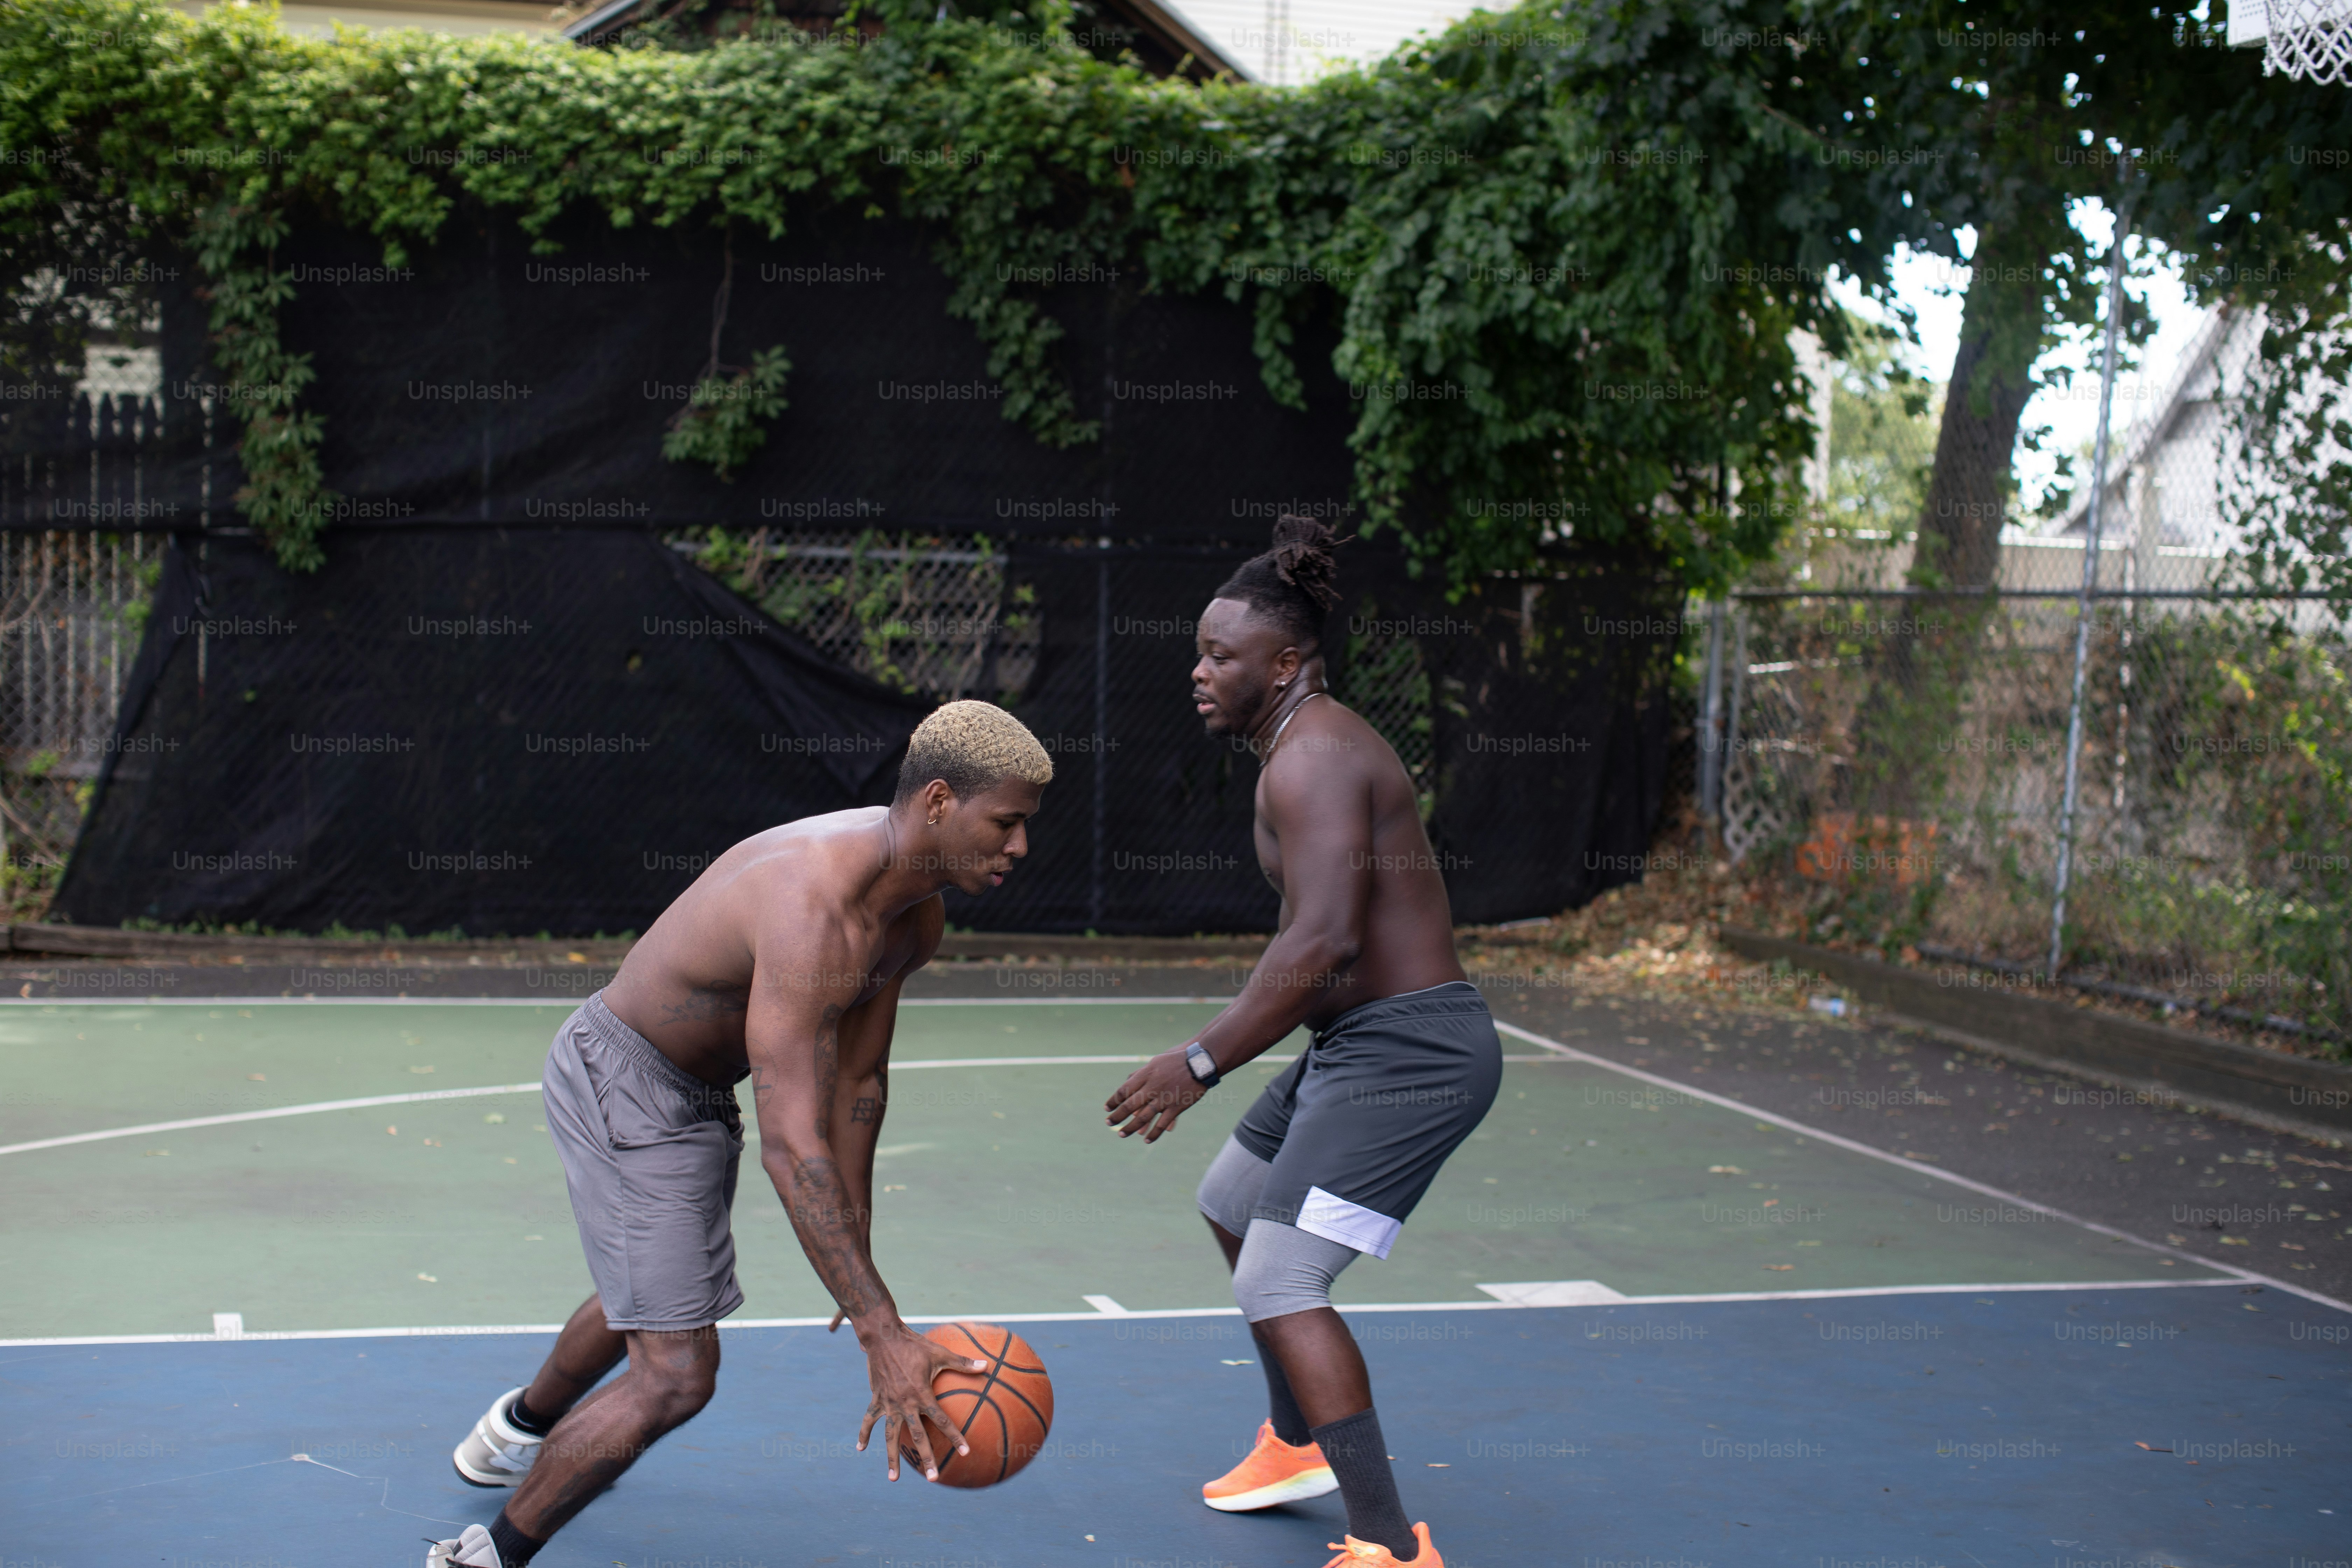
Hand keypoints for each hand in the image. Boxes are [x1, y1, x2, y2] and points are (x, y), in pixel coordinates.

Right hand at [853, 1321, 988, 1480]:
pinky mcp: (876, 1399)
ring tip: (894, 1479)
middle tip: (933, 1478)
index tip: (965, 1452)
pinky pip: (868, 1420)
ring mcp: (888, 1404)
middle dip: (926, 1458)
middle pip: (917, 1437)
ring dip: (892, 1458)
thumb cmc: (914, 1344)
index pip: (942, 1420)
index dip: (955, 1436)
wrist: (883, 1337)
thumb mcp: (940, 1352)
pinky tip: (860, 1448)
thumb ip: (963, 1362)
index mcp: (922, 1394)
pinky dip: (864, 1434)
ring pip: (891, 1436)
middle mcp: (905, 1404)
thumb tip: (987, 1365)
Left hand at [1105, 1048, 1207, 1142]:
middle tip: (1109, 1123)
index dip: (1113, 1100)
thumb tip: (1128, 1081)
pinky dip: (1154, 1133)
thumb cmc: (1177, 1060)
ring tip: (1121, 1134)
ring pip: (1143, 1117)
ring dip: (1130, 1127)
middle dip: (1117, 1116)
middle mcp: (1152, 1087)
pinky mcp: (1176, 1107)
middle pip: (1129, 1105)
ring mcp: (1164, 1099)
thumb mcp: (1156, 1062)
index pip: (1124, 1090)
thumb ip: (1142, 1073)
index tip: (1107, 1108)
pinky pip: (1162, 1124)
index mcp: (1145, 1075)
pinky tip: (1146, 1140)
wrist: (1200, 1063)